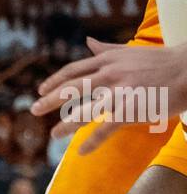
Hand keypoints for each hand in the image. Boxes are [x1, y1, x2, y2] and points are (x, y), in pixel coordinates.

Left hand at [32, 36, 183, 153]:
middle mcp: (110, 74)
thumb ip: (107, 49)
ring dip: (66, 124)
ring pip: (85, 110)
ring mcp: (120, 92)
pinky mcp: (131, 109)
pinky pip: (106, 128)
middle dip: (50, 100)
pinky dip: (92, 141)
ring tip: (53, 135)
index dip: (54, 81)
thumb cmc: (161, 62)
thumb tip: (88, 42)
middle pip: (72, 88)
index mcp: (108, 60)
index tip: (40, 90)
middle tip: (33, 110)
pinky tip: (81, 152)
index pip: (73, 70)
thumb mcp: (130, 51)